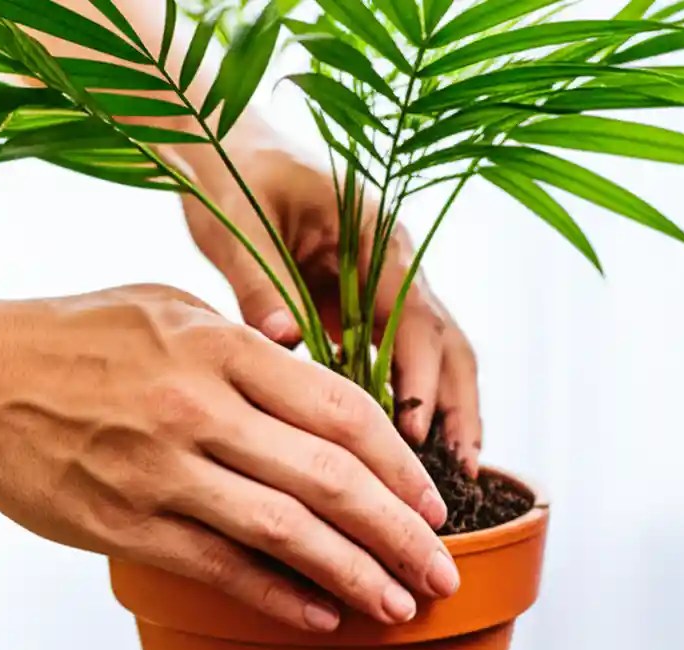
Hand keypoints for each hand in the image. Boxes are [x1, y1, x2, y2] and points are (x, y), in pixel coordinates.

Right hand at [0, 284, 457, 630]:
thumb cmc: (70, 334)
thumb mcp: (166, 307)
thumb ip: (242, 346)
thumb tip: (314, 389)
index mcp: (217, 346)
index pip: (340, 407)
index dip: (399, 460)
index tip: (433, 497)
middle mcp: (197, 408)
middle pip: (329, 477)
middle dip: (400, 531)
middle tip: (442, 566)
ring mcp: (161, 471)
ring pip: (285, 532)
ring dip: (355, 574)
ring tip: (399, 603)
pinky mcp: (124, 524)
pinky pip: (221, 568)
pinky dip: (279, 595)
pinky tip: (321, 612)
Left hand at [176, 118, 482, 473]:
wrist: (221, 143)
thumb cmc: (228, 171)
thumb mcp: (236, 219)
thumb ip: (259, 279)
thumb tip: (282, 340)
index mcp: (371, 231)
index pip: (414, 312)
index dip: (419, 375)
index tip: (413, 431)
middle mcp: (389, 258)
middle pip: (444, 337)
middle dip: (457, 403)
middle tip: (462, 470)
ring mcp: (378, 281)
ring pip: (427, 350)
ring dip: (440, 406)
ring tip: (448, 472)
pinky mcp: (355, 300)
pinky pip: (390, 354)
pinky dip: (400, 397)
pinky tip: (396, 448)